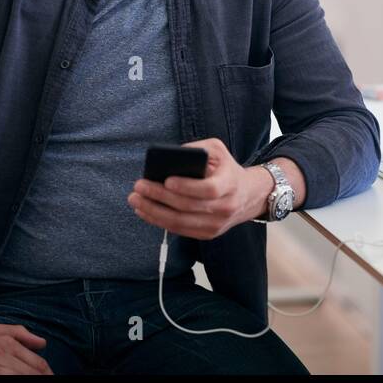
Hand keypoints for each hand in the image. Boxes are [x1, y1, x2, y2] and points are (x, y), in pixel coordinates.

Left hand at [128, 137, 270, 239]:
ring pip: (180, 222)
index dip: (187, 187)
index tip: (167, 180)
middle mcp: (225, 207)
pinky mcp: (207, 234)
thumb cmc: (226, 169)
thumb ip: (196, 149)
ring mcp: (216, 224)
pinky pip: (179, 230)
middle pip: (188, 207)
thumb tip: (169, 156)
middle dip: (159, 197)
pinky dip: (159, 221)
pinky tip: (145, 211)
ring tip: (136, 200)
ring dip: (153, 212)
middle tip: (139, 187)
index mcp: (230, 184)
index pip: (209, 189)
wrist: (247, 195)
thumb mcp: (217, 150)